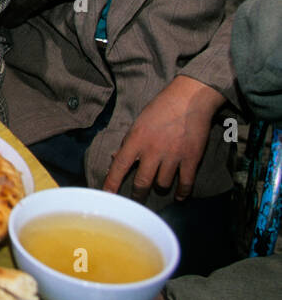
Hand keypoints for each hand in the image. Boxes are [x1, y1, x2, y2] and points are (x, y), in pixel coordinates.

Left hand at [102, 75, 225, 200]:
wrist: (189, 99)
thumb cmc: (160, 109)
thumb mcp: (138, 123)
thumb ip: (129, 142)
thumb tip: (116, 159)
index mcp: (136, 140)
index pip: (119, 165)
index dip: (112, 182)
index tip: (108, 196)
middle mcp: (152, 151)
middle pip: (142, 181)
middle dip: (138, 194)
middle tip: (136, 199)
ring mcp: (173, 156)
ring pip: (163, 184)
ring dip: (160, 187)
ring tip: (160, 186)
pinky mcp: (191, 159)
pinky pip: (186, 183)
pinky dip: (182, 192)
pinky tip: (179, 196)